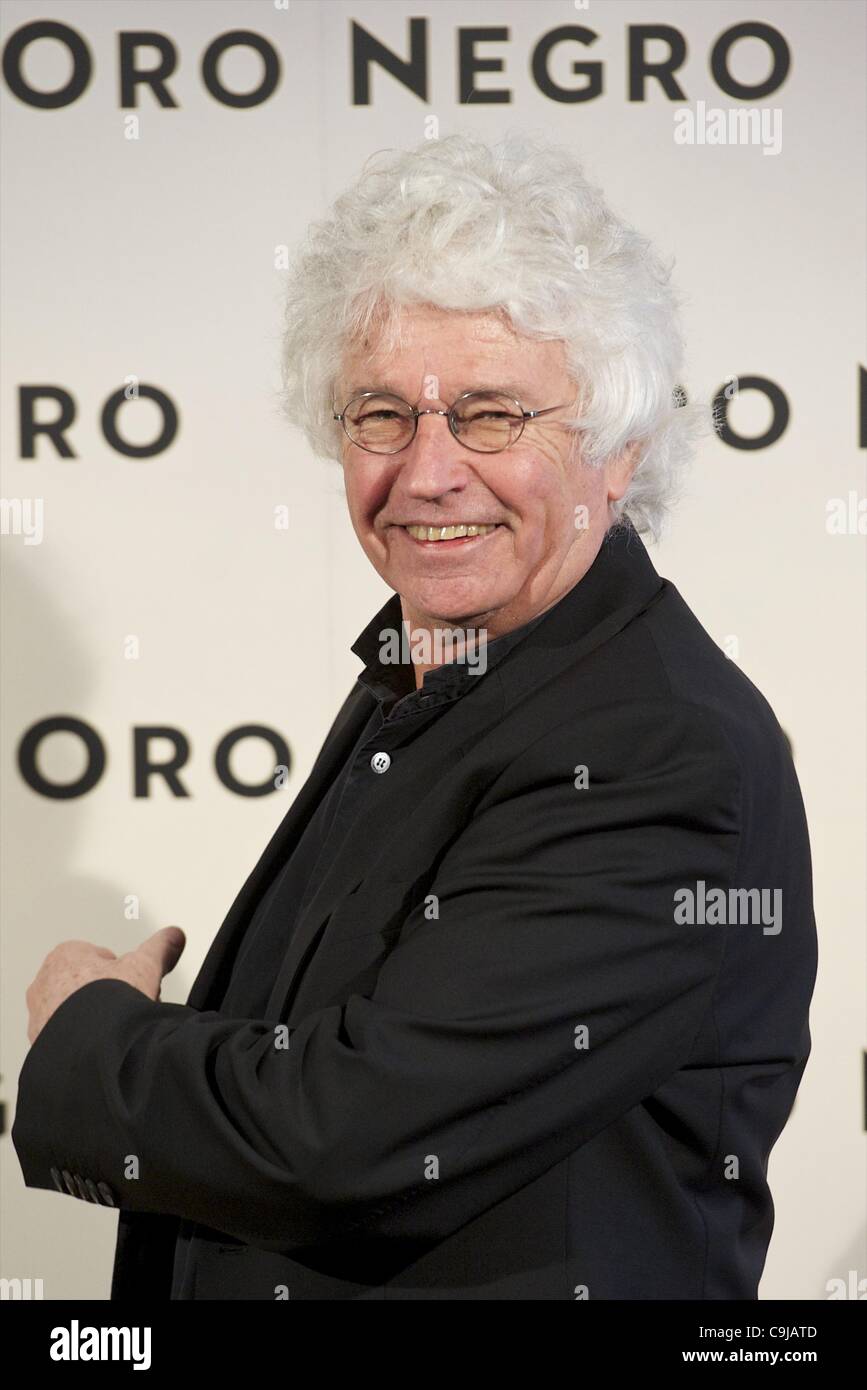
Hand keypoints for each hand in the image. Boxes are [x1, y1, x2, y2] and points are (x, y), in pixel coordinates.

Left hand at [25, 926, 185, 1044]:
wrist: (90, 1049)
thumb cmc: (107, 1004)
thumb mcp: (145, 967)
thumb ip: (159, 949)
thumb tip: (174, 937)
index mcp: (65, 956)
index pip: (98, 956)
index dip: (122, 971)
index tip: (132, 985)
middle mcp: (44, 983)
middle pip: (84, 985)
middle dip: (105, 996)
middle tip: (126, 1008)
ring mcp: (39, 1015)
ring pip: (72, 1013)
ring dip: (92, 1019)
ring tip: (116, 1030)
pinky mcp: (40, 1042)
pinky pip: (64, 1038)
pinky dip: (80, 1042)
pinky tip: (101, 1046)